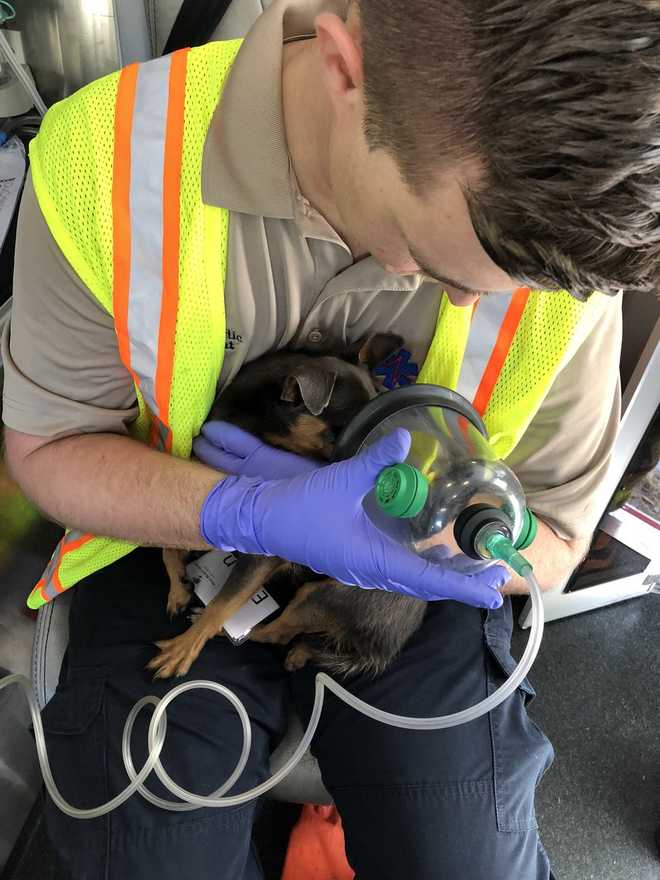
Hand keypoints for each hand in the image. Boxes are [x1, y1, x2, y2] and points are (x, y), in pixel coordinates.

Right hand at [200, 429, 506, 607]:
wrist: (262, 520)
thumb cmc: (302, 506)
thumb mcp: (342, 480)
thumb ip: (376, 461)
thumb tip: (403, 439)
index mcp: (374, 559)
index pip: (430, 580)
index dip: (464, 585)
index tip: (494, 589)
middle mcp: (374, 570)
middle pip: (428, 584)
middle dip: (464, 581)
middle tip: (498, 573)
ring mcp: (365, 568)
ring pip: (414, 579)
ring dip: (446, 575)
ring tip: (475, 565)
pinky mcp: (357, 559)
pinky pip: (399, 569)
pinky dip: (424, 566)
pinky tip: (435, 551)